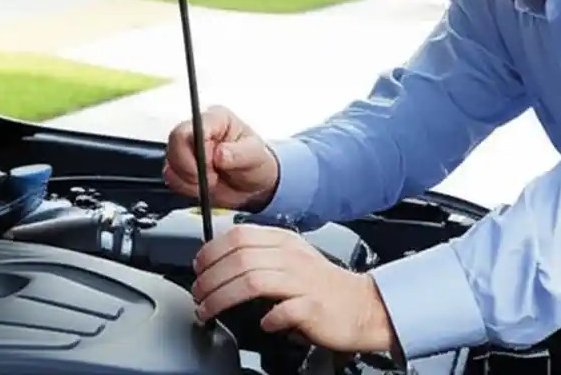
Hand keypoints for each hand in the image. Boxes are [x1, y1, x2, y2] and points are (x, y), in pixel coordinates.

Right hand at [164, 106, 278, 210]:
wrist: (254, 185)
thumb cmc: (256, 161)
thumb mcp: (256, 155)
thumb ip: (239, 154)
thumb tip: (220, 154)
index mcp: (215, 120)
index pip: (192, 127)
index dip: (196, 149)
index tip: (210, 166)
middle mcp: (197, 131)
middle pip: (175, 142)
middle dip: (191, 167)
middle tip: (211, 178)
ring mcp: (187, 150)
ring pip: (171, 163)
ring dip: (190, 180)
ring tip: (212, 181)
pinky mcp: (182, 168)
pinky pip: (172, 178)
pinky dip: (187, 188)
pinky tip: (204, 187)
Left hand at [191, 224, 399, 355]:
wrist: (362, 306)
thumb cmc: (323, 286)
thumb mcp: (290, 257)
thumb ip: (260, 254)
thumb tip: (219, 262)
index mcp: (284, 241)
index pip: (238, 236)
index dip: (211, 252)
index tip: (198, 269)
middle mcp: (291, 257)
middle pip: (239, 259)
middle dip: (210, 279)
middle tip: (198, 295)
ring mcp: (303, 281)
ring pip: (252, 281)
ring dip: (222, 298)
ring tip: (209, 311)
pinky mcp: (313, 307)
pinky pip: (282, 310)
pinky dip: (267, 318)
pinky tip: (263, 324)